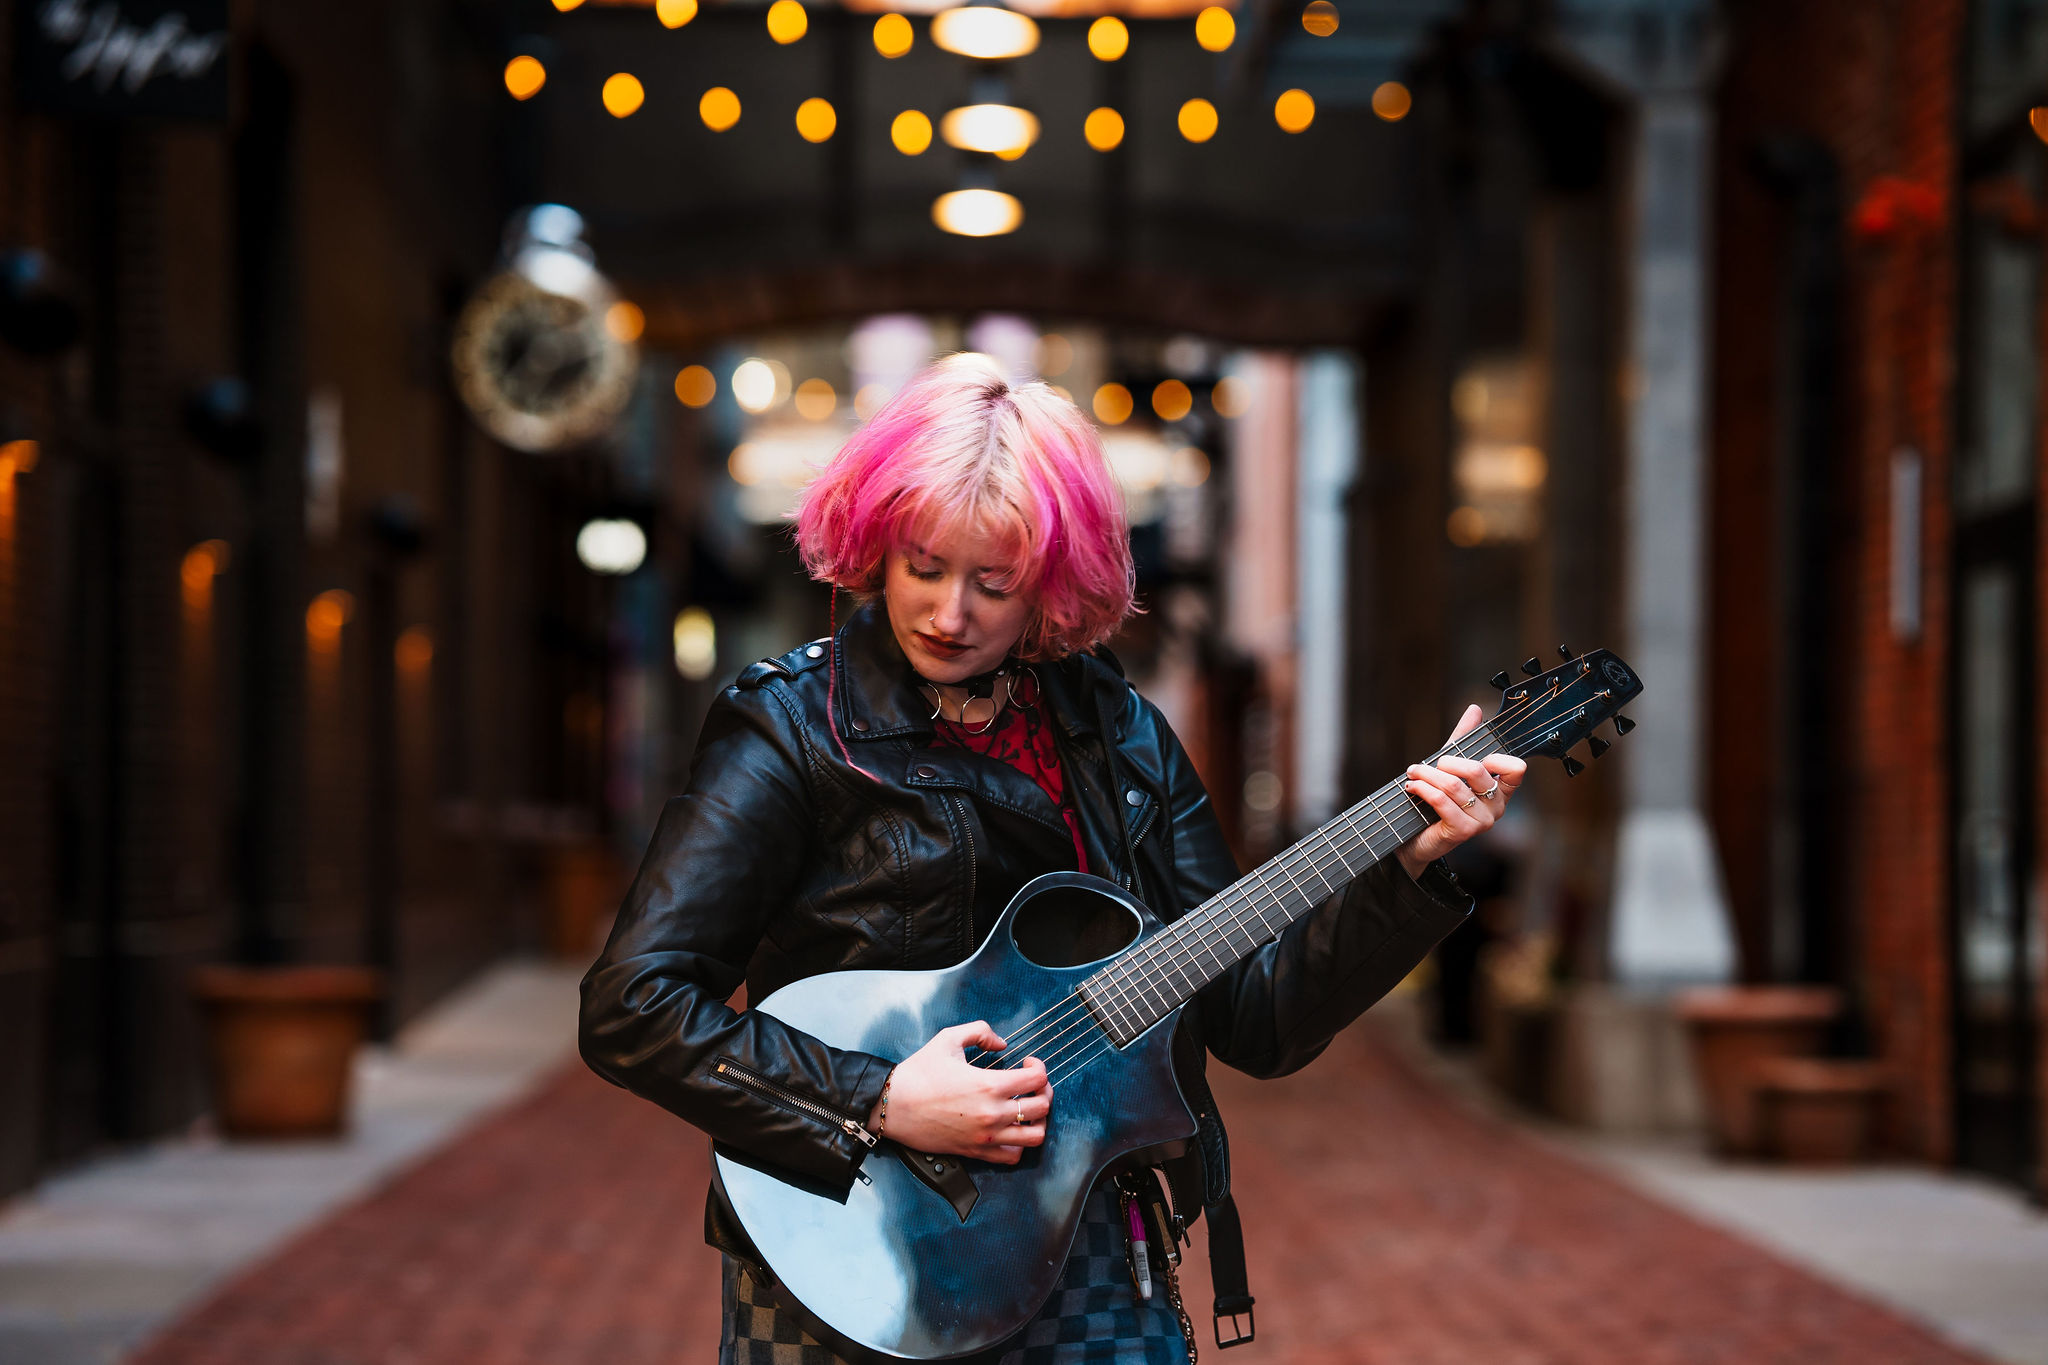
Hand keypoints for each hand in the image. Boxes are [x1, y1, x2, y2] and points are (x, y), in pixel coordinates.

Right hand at [869, 1021, 1051, 1163]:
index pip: (1038, 1079)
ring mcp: (986, 1135)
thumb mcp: (948, 1039)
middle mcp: (993, 1113)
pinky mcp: (976, 1151)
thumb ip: (980, 1032)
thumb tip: (1001, 1043)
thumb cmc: (918, 1074)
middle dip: (1044, 1092)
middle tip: (1033, 1084)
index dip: (1040, 1067)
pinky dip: (1019, 1145)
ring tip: (1028, 1109)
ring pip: (1035, 1136)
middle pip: (1042, 1107)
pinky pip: (1012, 1156)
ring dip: (1038, 1121)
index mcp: (990, 1084)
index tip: (1029, 1062)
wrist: (892, 1105)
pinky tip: (1011, 1130)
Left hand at [1394, 704, 1527, 879]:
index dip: (1495, 757)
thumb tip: (1475, 710)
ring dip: (1427, 774)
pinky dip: (1423, 789)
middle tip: (1428, 763)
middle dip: (1447, 762)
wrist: (1415, 838)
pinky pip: (1443, 802)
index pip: (1516, 768)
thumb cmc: (1436, 800)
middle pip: (1477, 771)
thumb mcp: (1450, 766)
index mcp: (1500, 789)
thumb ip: (1464, 739)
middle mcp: (1497, 807)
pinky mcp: (1463, 832)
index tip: (1470, 755)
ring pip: (1454, 785)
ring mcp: (1482, 822)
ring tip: (1412, 772)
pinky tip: (1412, 786)